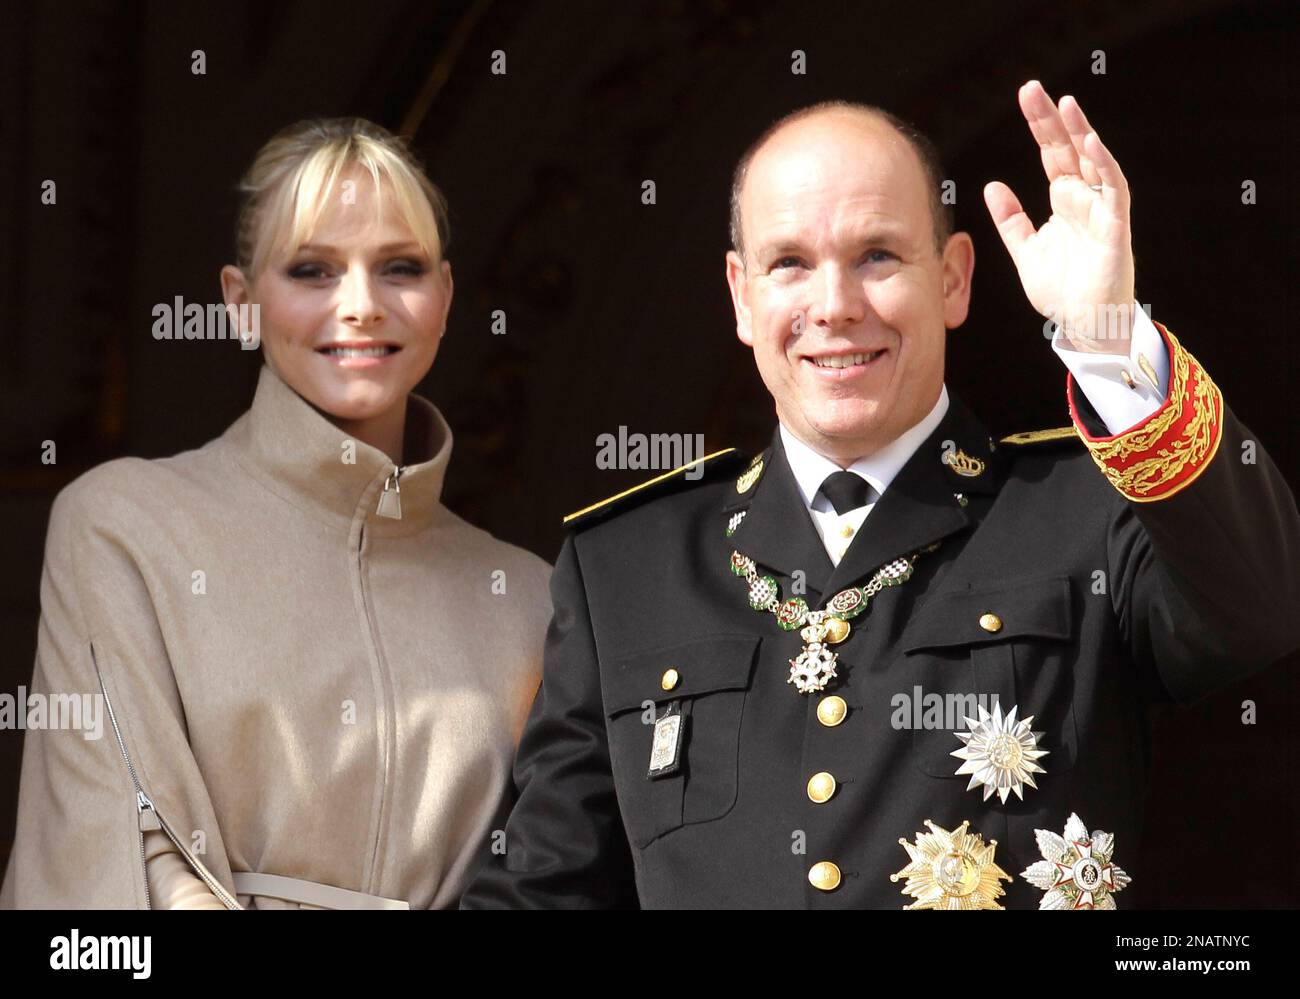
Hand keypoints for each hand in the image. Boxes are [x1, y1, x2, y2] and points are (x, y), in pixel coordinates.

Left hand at [984, 80, 1136, 354]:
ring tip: (1066, 105)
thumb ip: (1010, 219)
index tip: (1026, 96)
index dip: (1040, 125)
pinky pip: (1112, 190)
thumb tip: (991, 185)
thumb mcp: (1025, 250)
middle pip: (1069, 149)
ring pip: (1093, 162)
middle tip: (1032, 88)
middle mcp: (1083, 199)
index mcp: (1063, 201)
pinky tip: (1090, 143)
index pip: (1052, 153)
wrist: (1083, 325)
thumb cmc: (1061, 291)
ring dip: (1081, 133)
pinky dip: (1103, 166)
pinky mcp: (1115, 227)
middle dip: (1053, 119)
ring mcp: (1100, 210)